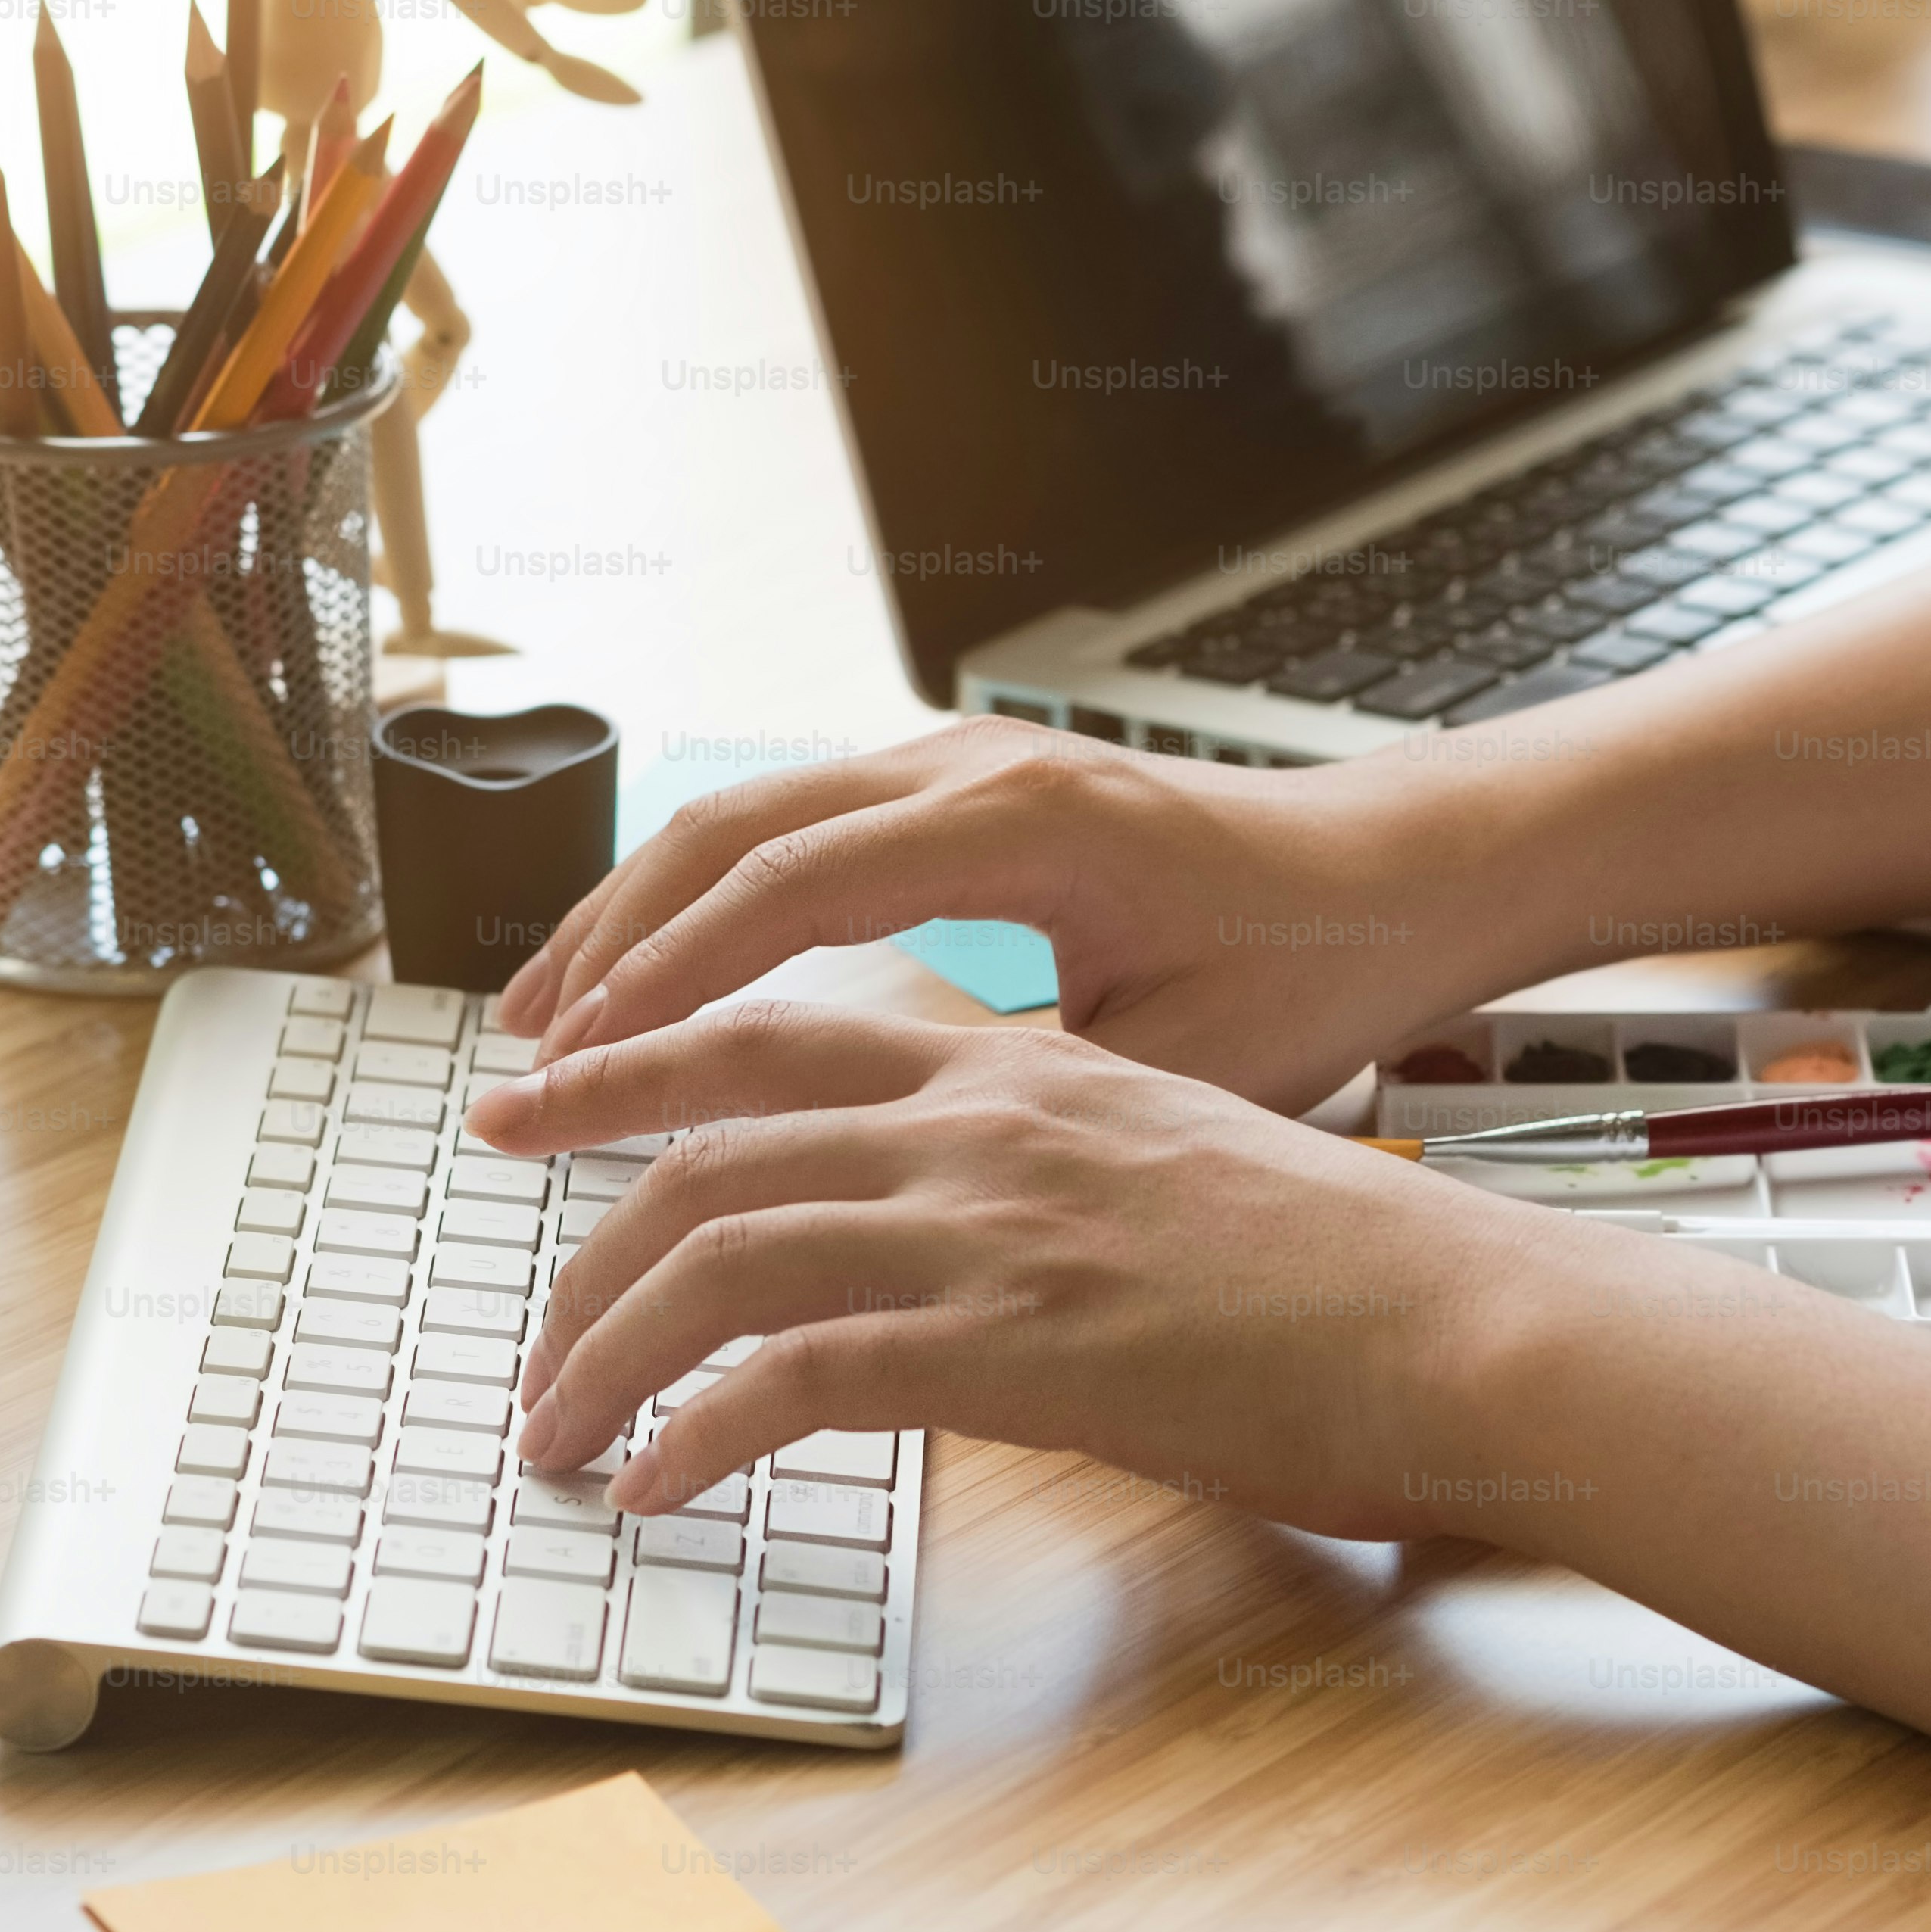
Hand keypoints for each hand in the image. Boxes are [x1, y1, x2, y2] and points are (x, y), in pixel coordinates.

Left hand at [470, 1001, 1538, 1539]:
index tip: (544, 1104)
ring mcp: (990, 1226)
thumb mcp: (1171, 1173)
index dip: (639, 1065)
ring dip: (608, 1350)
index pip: (778, 1037)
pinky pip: (790, 1377)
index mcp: (1020, 1074)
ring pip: (719, 1254)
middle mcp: (984, 1124)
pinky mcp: (1009, 1342)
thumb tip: (954, 1244)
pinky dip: (696, 1432)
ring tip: (558, 1432)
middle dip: (575, 1215)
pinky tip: (660, 1484)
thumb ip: (1043, 1181)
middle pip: (709, 1136)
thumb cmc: (1346, 1275)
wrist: (1465, 1322)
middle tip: (510, 1303)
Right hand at [495, 718, 1497, 1113]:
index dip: (665, 980)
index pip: (786, 887)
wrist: (1411, 871)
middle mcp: (970, 769)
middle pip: (728, 833)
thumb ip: (1033, 1088)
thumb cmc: (1321, 967)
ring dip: (638, 917)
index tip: (577, 1066)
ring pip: (745, 819)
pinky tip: (663, 978)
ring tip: (552, 1024)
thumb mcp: (1184, 1058)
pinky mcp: (963, 793)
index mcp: (1019, 823)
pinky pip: (793, 827)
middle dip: (606, 945)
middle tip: (519, 1061)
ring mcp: (959, 767)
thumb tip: (896, 1164)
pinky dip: (707, 903)